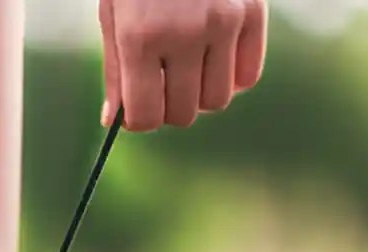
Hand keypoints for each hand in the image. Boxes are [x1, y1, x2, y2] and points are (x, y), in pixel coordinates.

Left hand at [99, 0, 267, 130]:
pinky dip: (230, 77)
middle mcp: (185, 34)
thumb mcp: (114, 16)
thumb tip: (115, 122)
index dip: (141, 120)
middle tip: (162, 86)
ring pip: (217, 101)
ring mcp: (224, 23)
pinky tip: (212, 57)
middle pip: (184, 113)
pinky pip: (248, 77)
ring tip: (186, 68)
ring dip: (199, 94)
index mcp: (141, 38)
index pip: (146, 116)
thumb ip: (115, 72)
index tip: (140, 109)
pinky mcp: (253, 12)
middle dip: (169, 108)